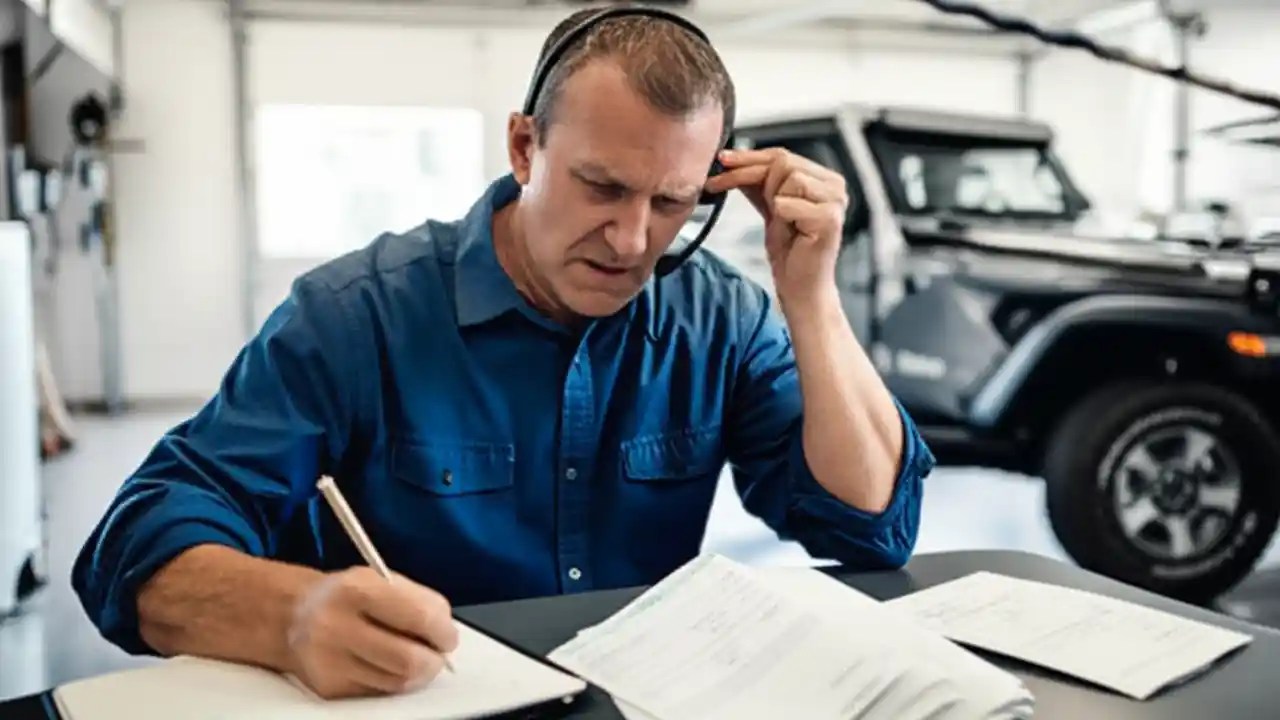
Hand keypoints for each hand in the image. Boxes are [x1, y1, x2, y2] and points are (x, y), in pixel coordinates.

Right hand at [285, 567, 458, 698]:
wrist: (291, 615)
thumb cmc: (347, 595)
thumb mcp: (379, 580)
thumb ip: (418, 601)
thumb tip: (446, 634)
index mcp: (358, 589)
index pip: (420, 617)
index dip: (443, 632)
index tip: (448, 637)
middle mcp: (338, 626)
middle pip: (409, 660)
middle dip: (434, 660)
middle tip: (437, 654)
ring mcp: (331, 661)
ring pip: (397, 682)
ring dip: (417, 673)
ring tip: (413, 657)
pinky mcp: (329, 688)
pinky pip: (378, 692)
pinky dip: (391, 681)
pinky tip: (385, 664)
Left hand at [704, 147, 847, 309]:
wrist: (800, 287)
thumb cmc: (790, 250)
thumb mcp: (770, 208)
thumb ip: (759, 183)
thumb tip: (731, 160)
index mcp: (824, 178)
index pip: (782, 155)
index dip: (749, 157)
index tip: (723, 160)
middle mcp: (835, 186)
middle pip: (783, 162)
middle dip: (758, 180)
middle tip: (759, 205)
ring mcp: (835, 201)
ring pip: (789, 178)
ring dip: (774, 200)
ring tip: (782, 221)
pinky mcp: (829, 219)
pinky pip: (788, 203)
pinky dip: (781, 216)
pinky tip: (792, 230)